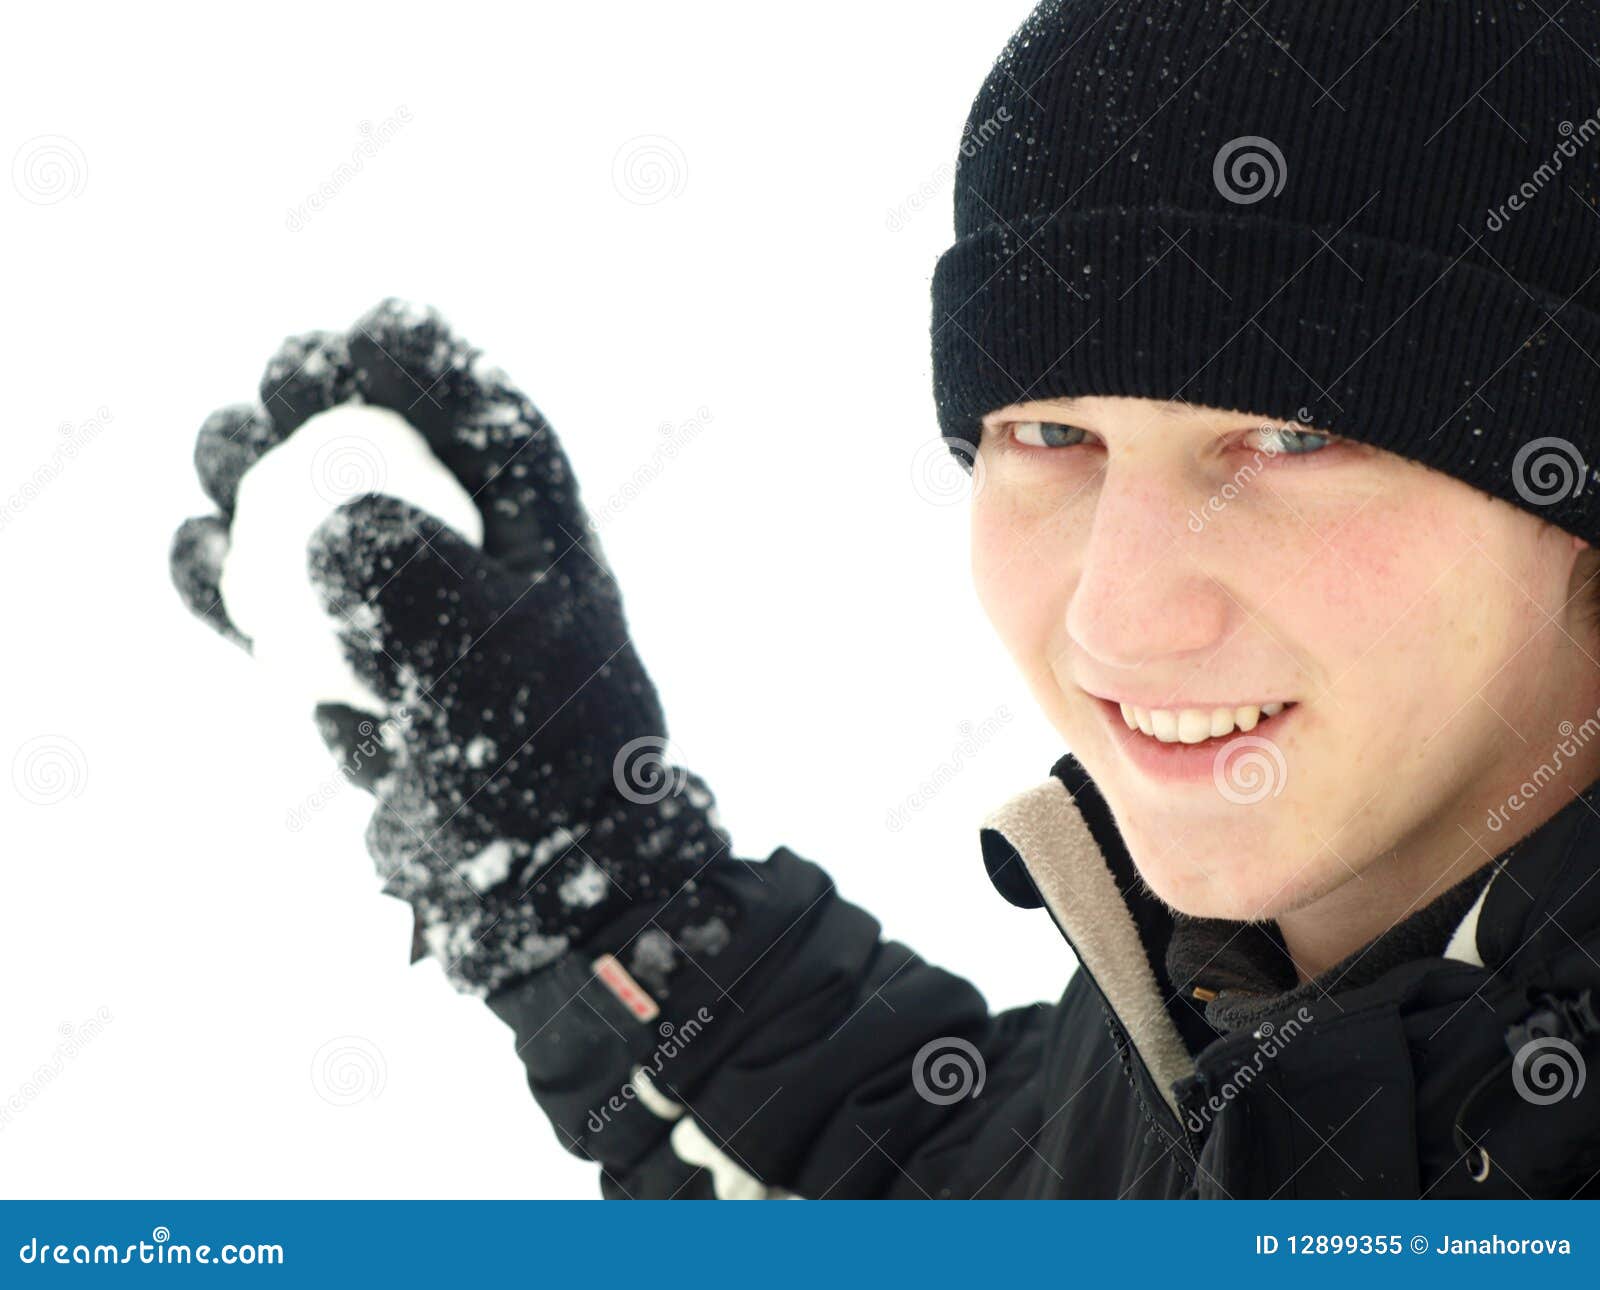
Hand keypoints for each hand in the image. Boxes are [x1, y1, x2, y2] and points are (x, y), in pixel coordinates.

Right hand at [170, 300, 737, 995]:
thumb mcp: (500, 655)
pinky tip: (209, 559)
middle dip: (294, 400)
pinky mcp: (334, 637)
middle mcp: (448, 518)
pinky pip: (255, 581)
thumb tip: (334, 531)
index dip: (380, 354)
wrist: (532, 856)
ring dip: (243, 472)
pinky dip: (220, 567)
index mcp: (515, 492)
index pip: (443, 381)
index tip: (322, 371)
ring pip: (289, 490)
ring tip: (230, 485)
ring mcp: (384, 576)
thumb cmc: (545, 745)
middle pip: (351, 418)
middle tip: (265, 429)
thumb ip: (422, 584)